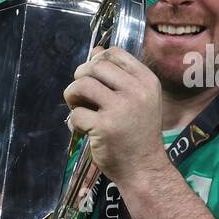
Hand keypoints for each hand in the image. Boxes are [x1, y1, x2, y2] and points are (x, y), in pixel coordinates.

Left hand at [64, 47, 165, 185]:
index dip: (97, 62)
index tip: (95, 79)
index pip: (114, 54)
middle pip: (95, 66)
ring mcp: (121, 109)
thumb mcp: (138, 99)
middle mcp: (136, 91)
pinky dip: (74, 122)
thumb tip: (96, 50)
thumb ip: (118, 74)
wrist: (144, 169)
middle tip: (81, 96)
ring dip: (72, 96)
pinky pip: (76, 114)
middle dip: (80, 78)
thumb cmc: (139, 133)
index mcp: (147, 81)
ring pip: (81, 85)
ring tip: (78, 108)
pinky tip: (83, 130)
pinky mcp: (105, 127)